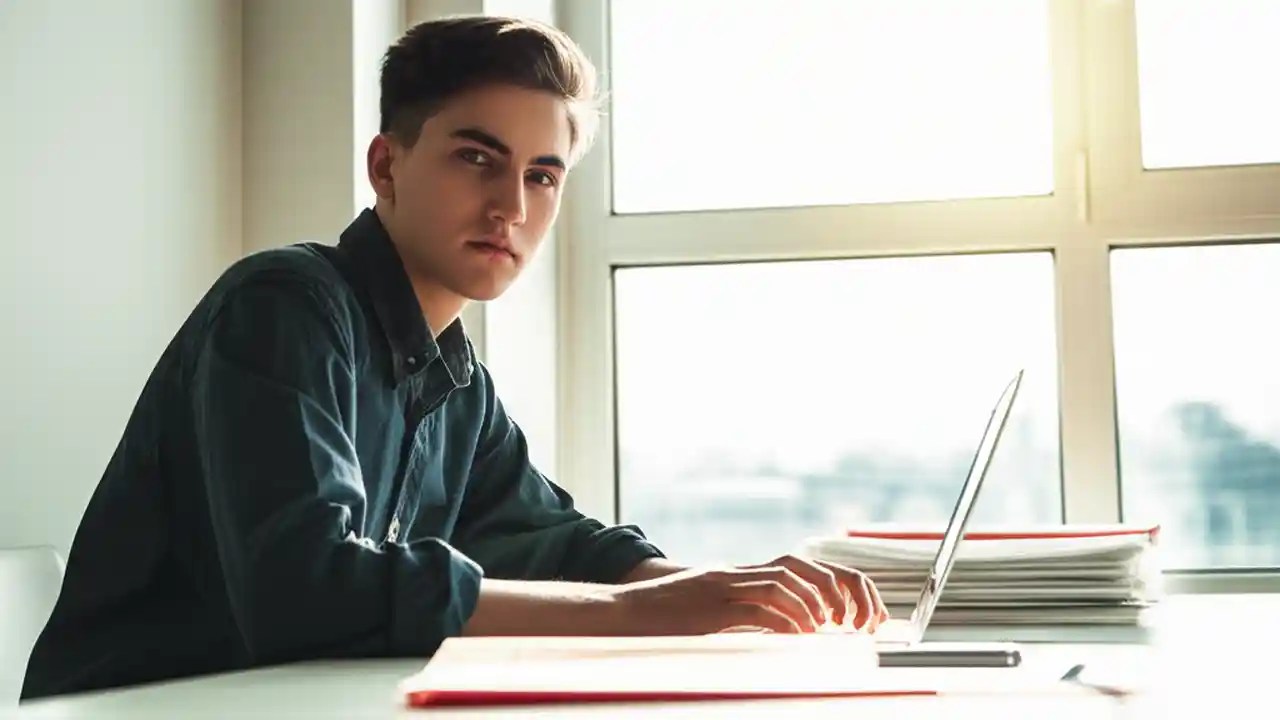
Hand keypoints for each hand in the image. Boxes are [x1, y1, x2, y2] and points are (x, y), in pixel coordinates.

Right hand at [612, 556, 887, 634]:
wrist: (625, 612)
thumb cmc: (668, 618)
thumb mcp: (716, 615)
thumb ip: (748, 618)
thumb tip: (786, 636)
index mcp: (742, 575)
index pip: (799, 566)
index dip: (834, 583)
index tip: (856, 613)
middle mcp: (738, 574)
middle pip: (799, 565)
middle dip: (835, 589)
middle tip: (852, 620)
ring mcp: (724, 587)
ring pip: (782, 580)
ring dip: (811, 604)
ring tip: (825, 628)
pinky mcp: (712, 607)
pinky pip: (756, 607)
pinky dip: (784, 620)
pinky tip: (798, 636)